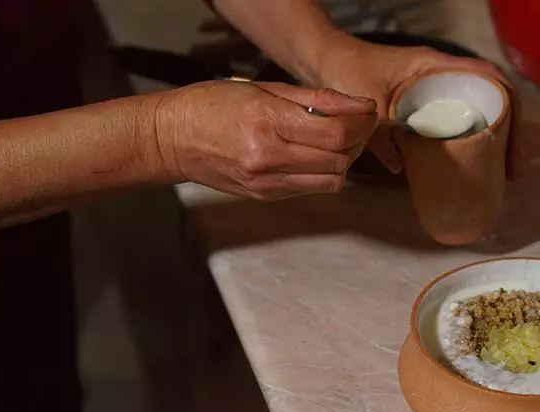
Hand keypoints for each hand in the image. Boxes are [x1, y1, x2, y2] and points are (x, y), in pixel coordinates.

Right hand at [151, 80, 377, 199]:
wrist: (172, 139)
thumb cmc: (213, 105)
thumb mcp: (265, 88)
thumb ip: (315, 99)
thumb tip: (357, 106)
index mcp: (268, 124)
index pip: (336, 135)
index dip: (361, 124)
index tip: (367, 112)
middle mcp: (268, 159)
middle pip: (340, 161)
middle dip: (357, 142)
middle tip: (355, 125)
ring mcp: (267, 183)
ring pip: (332, 181)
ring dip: (344, 160)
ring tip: (336, 141)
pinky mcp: (266, 197)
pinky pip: (311, 188)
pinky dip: (323, 171)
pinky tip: (314, 154)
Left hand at [316, 40, 521, 178]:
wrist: (327, 61)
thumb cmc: (347, 71)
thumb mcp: (366, 105)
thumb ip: (381, 137)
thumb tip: (402, 169)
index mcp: (434, 65)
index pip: (489, 78)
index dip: (510, 107)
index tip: (514, 141)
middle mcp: (441, 73)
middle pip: (492, 96)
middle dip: (510, 131)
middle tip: (512, 167)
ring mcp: (435, 86)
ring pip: (478, 108)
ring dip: (494, 136)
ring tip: (501, 169)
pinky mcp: (425, 100)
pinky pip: (457, 116)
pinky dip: (471, 136)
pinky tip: (473, 160)